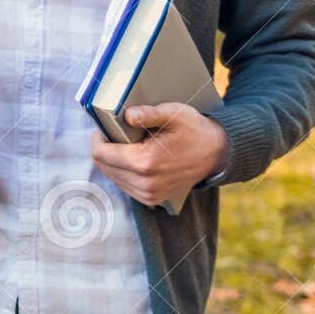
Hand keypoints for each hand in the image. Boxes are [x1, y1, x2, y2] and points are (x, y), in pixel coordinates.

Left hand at [92, 102, 228, 207]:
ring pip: (112, 176)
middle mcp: (144, 183)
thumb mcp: (173, 114)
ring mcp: (148, 194)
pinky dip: (124, 172)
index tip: (105, 129)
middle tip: (116, 135)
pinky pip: (124, 185)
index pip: (100, 153)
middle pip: (103, 166)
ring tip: (127, 146)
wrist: (216, 154)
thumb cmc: (193, 130)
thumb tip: (127, 115)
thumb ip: (148, 114)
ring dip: (114, 161)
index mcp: (145, 162)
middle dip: (105, 149)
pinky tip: (134, 159)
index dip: (98, 138)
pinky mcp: (151, 199)